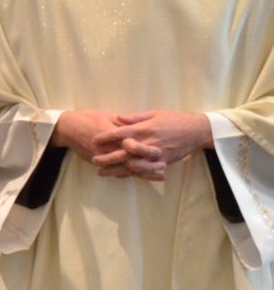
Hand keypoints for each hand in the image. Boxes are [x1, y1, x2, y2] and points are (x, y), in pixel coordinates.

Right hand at [52, 109, 165, 180]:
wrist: (68, 128)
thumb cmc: (88, 119)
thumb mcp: (107, 116)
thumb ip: (123, 122)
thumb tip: (137, 125)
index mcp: (113, 132)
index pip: (132, 141)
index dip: (146, 147)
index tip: (160, 150)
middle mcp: (109, 146)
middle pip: (131, 157)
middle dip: (148, 163)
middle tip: (163, 166)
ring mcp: (104, 156)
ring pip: (125, 167)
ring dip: (143, 172)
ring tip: (159, 174)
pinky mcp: (100, 161)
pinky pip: (117, 170)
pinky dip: (130, 174)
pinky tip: (142, 176)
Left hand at [92, 110, 211, 178]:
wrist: (196, 131)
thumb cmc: (174, 119)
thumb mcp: (154, 113)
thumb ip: (135, 117)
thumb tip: (118, 118)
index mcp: (144, 128)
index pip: (120, 133)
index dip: (105, 137)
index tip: (94, 140)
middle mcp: (147, 142)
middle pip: (123, 152)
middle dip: (106, 157)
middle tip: (93, 160)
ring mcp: (154, 155)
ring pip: (131, 165)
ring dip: (115, 169)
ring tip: (102, 172)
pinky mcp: (162, 163)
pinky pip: (144, 172)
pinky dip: (131, 175)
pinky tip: (120, 176)